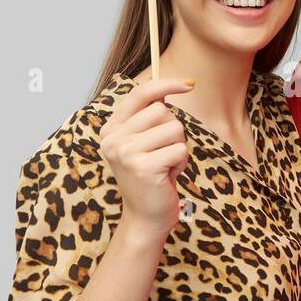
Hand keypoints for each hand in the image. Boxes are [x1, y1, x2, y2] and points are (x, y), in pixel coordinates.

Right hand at [98, 76, 194, 238]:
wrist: (146, 217)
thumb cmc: (151, 176)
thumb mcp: (145, 142)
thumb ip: (150, 116)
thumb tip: (172, 84)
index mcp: (111, 129)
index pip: (140, 94)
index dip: (166, 84)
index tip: (190, 83)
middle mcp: (113, 139)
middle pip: (162, 111)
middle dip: (173, 131)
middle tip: (163, 153)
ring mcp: (126, 153)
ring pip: (174, 129)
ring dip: (178, 147)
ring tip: (164, 165)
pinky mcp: (143, 167)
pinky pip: (180, 150)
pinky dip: (181, 163)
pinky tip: (168, 176)